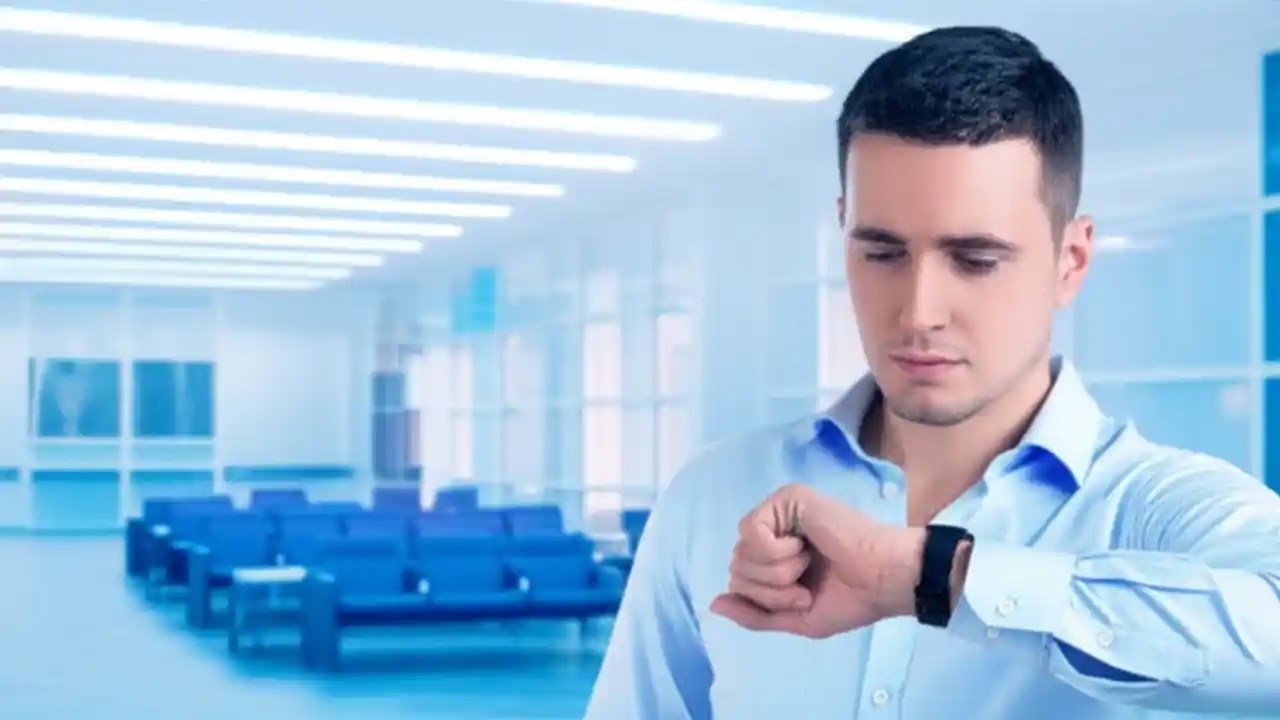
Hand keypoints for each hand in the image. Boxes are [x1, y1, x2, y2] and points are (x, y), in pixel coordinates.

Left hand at [710, 483, 925, 638]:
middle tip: (806, 584)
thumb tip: (714, 603)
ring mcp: (779, 511)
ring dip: (776, 574)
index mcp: (775, 555)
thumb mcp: (794, 616)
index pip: (739, 579)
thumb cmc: (850, 598)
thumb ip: (754, 613)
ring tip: (809, 565)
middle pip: (736, 567)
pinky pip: (751, 531)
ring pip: (741, 552)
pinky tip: (804, 547)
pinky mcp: (787, 498)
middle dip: (770, 590)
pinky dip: (775, 552)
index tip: (805, 597)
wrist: (883, 581)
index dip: (766, 600)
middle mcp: (774, 530)